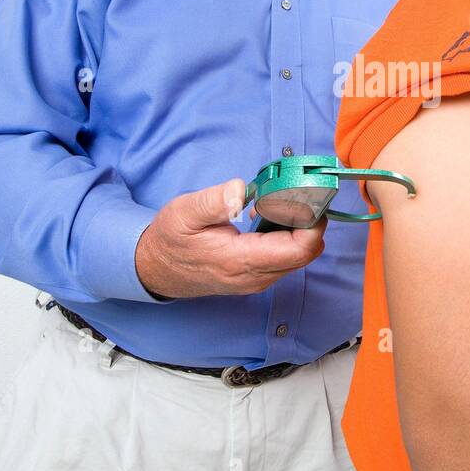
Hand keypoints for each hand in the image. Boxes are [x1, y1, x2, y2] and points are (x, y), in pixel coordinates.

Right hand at [135, 178, 326, 298]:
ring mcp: (257, 280)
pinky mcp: (256, 278)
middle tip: (301, 193)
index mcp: (240, 260)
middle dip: (311, 222)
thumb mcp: (184, 212)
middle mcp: (254, 277)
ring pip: (299, 258)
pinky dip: (290, 237)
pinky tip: (274, 218)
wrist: (156, 269)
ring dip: (301, 229)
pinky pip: (287, 260)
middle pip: (306, 254)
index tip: (309, 197)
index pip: (297, 249)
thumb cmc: (170, 240)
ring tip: (285, 202)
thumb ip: (214, 201)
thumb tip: (240, 190)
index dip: (312, 223)